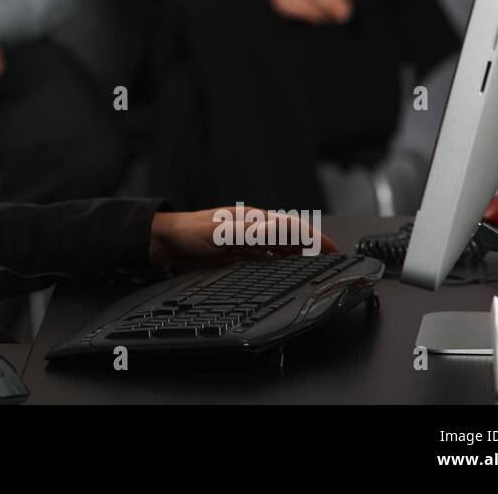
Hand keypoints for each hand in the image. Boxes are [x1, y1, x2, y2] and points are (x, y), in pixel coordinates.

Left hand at [148, 208, 337, 271]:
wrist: (165, 244)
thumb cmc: (188, 232)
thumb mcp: (220, 231)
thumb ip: (249, 232)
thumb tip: (279, 231)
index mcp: (253, 220)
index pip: (291, 227)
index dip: (313, 238)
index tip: (332, 250)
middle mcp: (252, 231)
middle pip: (290, 240)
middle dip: (311, 250)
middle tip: (330, 265)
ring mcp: (246, 244)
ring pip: (279, 252)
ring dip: (297, 260)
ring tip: (314, 272)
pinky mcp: (238, 257)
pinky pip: (265, 263)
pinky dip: (279, 268)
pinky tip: (283, 277)